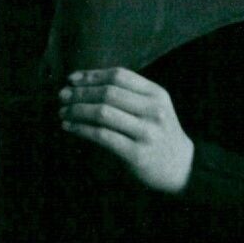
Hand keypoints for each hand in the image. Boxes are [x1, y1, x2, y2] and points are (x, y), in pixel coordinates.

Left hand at [59, 68, 194, 193]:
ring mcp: (147, 132)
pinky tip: (69, 127)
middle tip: (62, 96)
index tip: (72, 79)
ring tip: (63, 112)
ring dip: (77, 110)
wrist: (181, 167)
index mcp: (157, 94)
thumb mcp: (154, 108)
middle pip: (109, 92)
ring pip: (103, 113)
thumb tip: (85, 83)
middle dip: (80, 92)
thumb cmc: (159, 134)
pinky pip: (102, 136)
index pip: (120, 75)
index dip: (92, 75)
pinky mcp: (136, 154)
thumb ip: (129, 95)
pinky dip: (80, 129)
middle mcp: (154, 110)